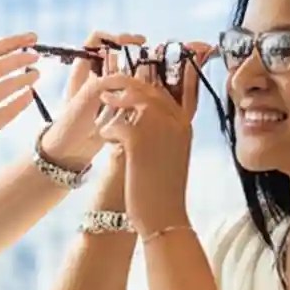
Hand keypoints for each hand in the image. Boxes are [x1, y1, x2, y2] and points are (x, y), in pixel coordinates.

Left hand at [39, 30, 146, 170]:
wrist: (69, 153)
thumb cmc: (70, 124)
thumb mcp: (86, 98)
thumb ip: (105, 81)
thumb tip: (126, 74)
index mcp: (83, 68)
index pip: (98, 40)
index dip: (115, 36)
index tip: (134, 42)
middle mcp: (95, 76)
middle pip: (118, 56)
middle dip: (135, 57)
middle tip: (151, 63)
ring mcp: (107, 91)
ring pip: (127, 74)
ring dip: (140, 76)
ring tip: (152, 83)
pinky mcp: (116, 107)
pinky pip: (132, 94)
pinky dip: (141, 93)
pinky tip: (150, 99)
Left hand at [96, 45, 212, 233]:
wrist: (164, 217)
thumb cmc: (164, 189)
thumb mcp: (171, 155)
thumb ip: (163, 132)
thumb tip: (143, 114)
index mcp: (185, 126)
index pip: (174, 89)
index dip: (155, 78)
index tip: (140, 72)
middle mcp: (176, 123)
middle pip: (151, 89)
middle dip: (129, 83)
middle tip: (111, 83)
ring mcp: (159, 129)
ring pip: (134, 99)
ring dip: (116, 100)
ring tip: (104, 101)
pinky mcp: (139, 141)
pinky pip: (118, 123)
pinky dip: (109, 129)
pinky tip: (106, 139)